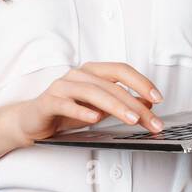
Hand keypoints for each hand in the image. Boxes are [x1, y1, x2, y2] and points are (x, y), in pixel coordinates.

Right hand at [3, 61, 164, 145]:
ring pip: (93, 92)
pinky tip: (94, 118)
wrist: (33, 121)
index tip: (157, 98)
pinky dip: (82, 111)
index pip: (121, 70)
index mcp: (92, 72)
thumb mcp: (99, 107)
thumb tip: (149, 105)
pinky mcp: (48, 102)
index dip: (141, 82)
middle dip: (135, 104)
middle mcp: (78, 75)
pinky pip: (66, 104)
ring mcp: (62, 86)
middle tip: (150, 120)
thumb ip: (121, 103)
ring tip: (131, 119)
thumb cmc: (67, 111)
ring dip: (115, 106)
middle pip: (111, 85)